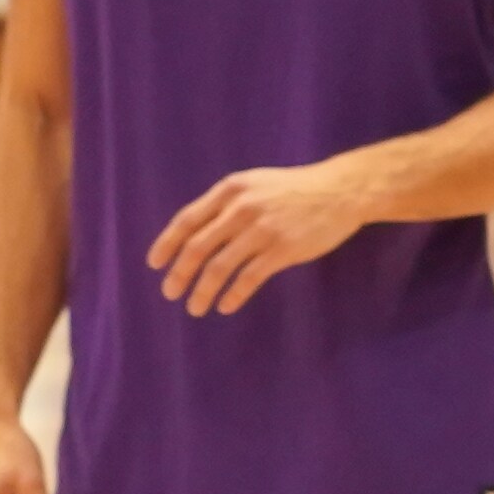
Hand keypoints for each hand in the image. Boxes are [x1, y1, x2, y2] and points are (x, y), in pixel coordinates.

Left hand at [147, 161, 373, 316]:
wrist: (339, 191)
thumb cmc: (293, 190)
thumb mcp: (254, 185)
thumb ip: (226, 204)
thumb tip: (194, 233)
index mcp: (231, 190)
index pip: (187, 220)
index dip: (167, 244)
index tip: (155, 264)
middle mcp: (241, 208)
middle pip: (198, 247)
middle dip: (180, 274)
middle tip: (170, 293)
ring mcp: (262, 230)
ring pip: (219, 268)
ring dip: (202, 291)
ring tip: (195, 308)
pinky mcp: (282, 250)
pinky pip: (249, 278)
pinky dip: (233, 295)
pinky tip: (225, 306)